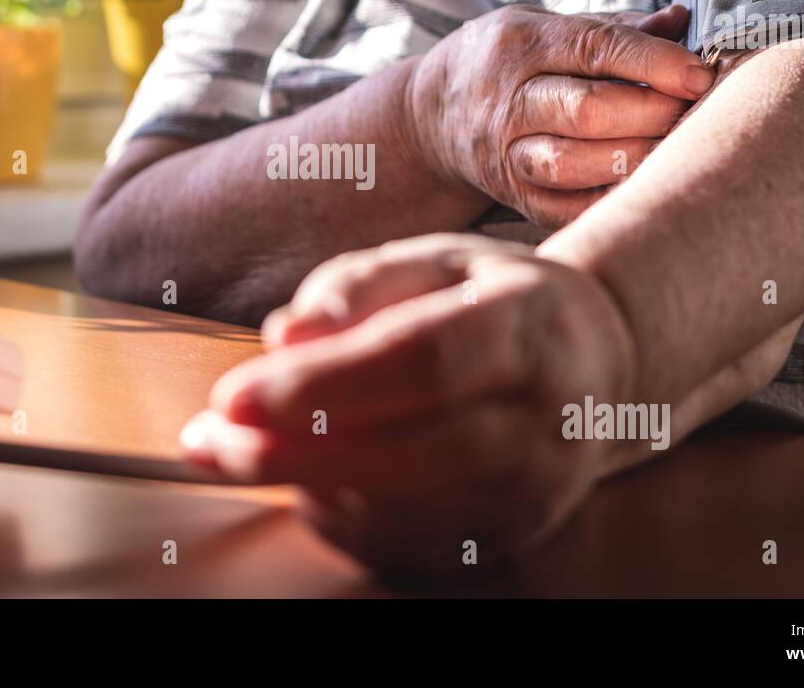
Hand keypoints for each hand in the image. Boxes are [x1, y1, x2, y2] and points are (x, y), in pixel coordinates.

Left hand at [179, 233, 635, 575]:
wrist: (593, 366)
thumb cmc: (494, 304)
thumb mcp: (434, 261)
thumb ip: (356, 287)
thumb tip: (284, 335)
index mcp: (529, 327)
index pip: (424, 361)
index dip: (325, 385)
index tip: (236, 394)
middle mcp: (543, 419)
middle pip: (412, 451)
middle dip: (294, 453)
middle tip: (209, 439)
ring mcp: (531, 491)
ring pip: (401, 508)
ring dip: (300, 484)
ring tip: (232, 448)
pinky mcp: (506, 537)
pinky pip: (404, 543)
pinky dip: (335, 512)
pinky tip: (299, 473)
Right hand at [408, 5, 712, 228]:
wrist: (434, 112)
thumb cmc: (509, 62)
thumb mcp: (550, 26)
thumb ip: (615, 27)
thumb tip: (681, 20)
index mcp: (521, 44)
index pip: (594, 48)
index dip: (655, 62)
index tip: (701, 75)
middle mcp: (507, 100)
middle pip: (587, 110)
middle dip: (653, 113)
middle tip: (695, 114)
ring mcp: (504, 152)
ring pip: (572, 163)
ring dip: (634, 160)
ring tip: (674, 151)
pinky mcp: (510, 194)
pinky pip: (563, 208)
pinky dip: (608, 201)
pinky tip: (641, 185)